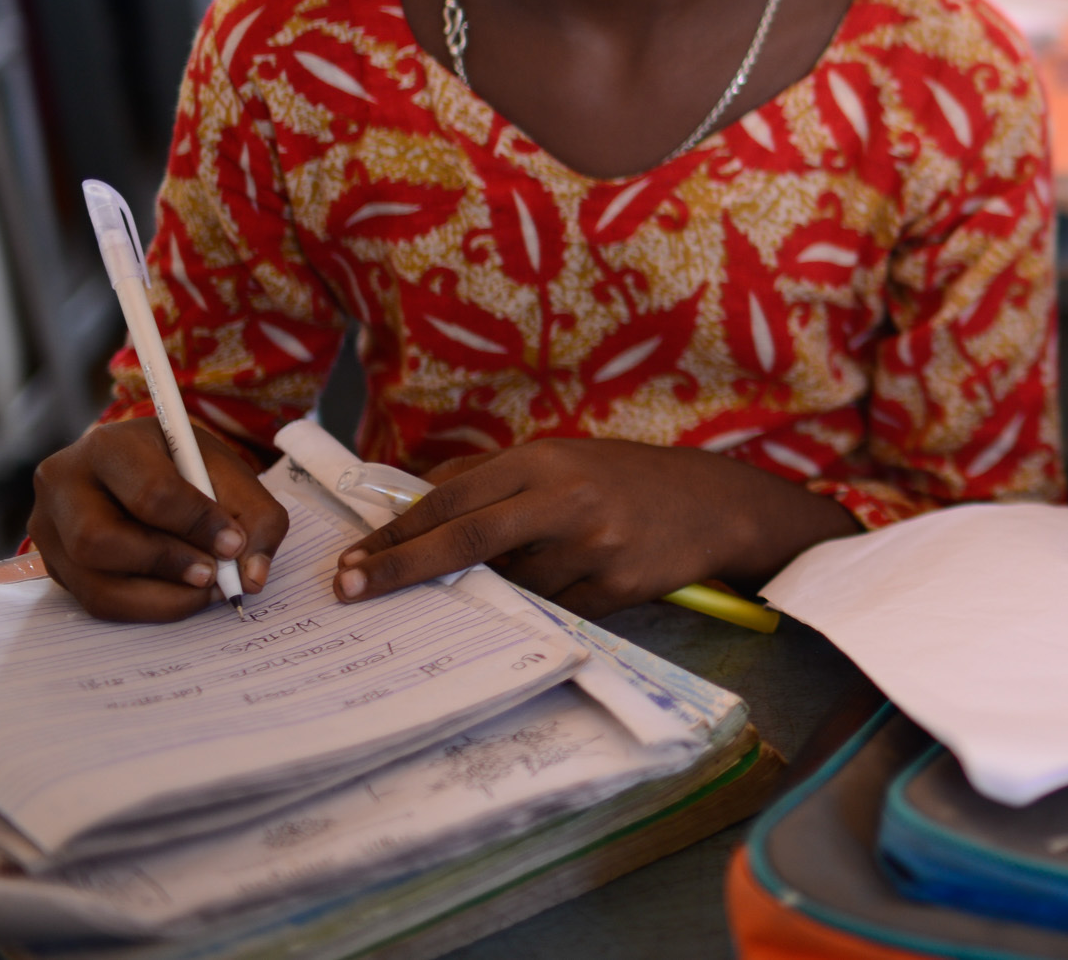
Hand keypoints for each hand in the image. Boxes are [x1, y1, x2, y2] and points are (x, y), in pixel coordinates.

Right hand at [28, 419, 286, 621]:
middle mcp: (63, 484)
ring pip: (93, 582)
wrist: (136, 469)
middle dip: (167, 564)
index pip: (149, 492)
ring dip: (159, 596)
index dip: (197, 524)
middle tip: (213, 574)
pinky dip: (145, 606)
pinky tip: (178, 596)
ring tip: (202, 589)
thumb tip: (251, 578)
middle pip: (100, 540)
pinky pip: (94, 601)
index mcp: (110, 446)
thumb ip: (255, 516)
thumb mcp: (224, 471)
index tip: (233, 545)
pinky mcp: (53, 564)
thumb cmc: (183, 467)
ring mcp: (48, 528)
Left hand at [335, 438, 856, 617]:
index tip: (352, 560)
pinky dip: (549, 599)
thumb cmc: (628, 479)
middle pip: (465, 539)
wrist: (716, 504)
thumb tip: (418, 500)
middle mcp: (567, 500)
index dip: (397, 532)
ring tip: (550, 562)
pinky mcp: (615, 589)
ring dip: (504, 585)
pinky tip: (580, 576)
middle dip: (401, 568)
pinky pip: (554, 609)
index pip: (453, 498)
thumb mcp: (564, 459)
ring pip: (511, 584)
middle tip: (350, 590)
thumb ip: (496, 478)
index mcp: (546, 461)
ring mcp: (593, 547)